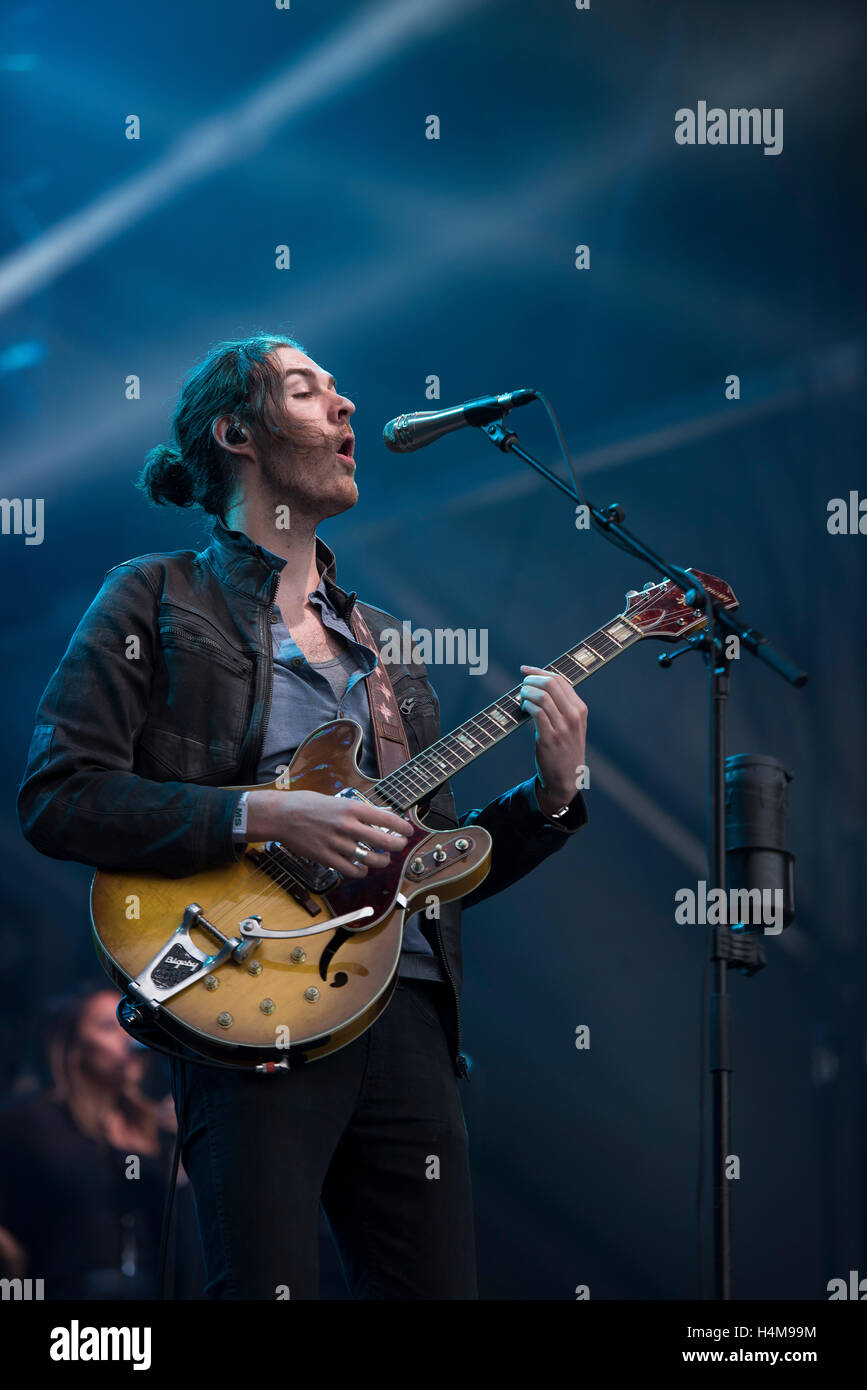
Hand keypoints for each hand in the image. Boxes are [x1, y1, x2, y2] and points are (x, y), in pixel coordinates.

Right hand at [245, 789, 413, 878]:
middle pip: (384, 841)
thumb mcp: (337, 800)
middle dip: (397, 846)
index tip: (408, 830)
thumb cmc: (308, 804)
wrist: (282, 815)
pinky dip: (362, 871)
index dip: (403, 827)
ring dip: (382, 861)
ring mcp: (337, 843)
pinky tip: (362, 868)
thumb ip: (358, 811)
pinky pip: (352, 870)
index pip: (387, 819)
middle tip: (399, 846)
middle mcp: (347, 826)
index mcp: (351, 808)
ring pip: (371, 859)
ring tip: (382, 859)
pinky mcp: (326, 858)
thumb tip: (381, 817)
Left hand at [518, 664, 587, 809]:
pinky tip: (522, 708)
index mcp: (580, 709)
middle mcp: (574, 716)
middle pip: (551, 684)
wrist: (566, 779)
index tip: (525, 670)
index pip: (560, 680)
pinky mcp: (549, 738)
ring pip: (542, 696)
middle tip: (521, 685)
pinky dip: (526, 706)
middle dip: (531, 679)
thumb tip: (539, 684)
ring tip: (520, 697)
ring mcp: (562, 728)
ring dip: (526, 692)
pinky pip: (536, 713)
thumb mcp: (573, 726)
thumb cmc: (565, 749)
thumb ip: (562, 706)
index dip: (539, 671)